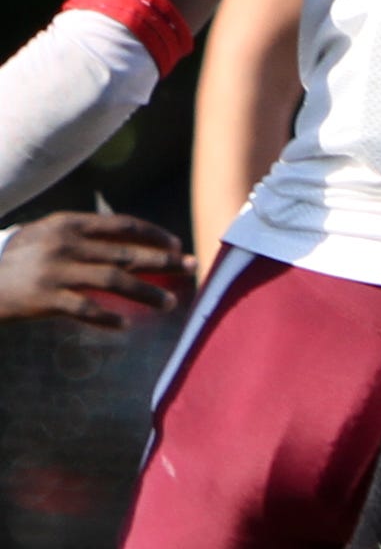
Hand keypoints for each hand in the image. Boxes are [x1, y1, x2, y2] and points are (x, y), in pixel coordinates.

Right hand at [0, 212, 192, 328]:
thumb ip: (85, 237)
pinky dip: (108, 317)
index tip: (177, 245)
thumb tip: (134, 246)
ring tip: (170, 303)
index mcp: (67, 224)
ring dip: (146, 293)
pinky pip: (86, 309)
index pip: (121, 225)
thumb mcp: (48, 235)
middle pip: (126, 253)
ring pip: (114, 282)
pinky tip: (125, 324)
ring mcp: (54, 271)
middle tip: (192, 268)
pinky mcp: (44, 298)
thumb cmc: (20, 258)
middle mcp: (64, 244)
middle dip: (164, 262)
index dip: (153, 234)